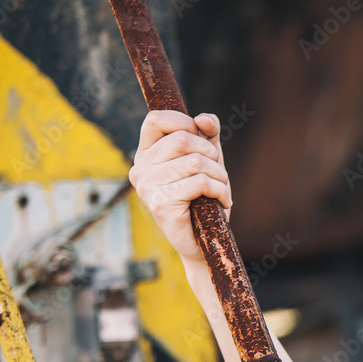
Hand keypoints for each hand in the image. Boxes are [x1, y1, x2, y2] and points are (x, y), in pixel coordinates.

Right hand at [128, 110, 232, 265]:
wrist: (204, 242)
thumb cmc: (205, 199)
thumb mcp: (208, 160)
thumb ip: (207, 135)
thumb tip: (204, 119)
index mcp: (146, 154)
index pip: (155, 119)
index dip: (183, 121)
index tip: (201, 137)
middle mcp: (140, 169)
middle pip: (182, 139)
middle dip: (211, 154)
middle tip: (219, 174)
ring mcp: (147, 187)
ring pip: (195, 162)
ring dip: (219, 175)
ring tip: (221, 188)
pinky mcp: (161, 204)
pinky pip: (199, 182)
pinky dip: (220, 190)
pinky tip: (222, 201)